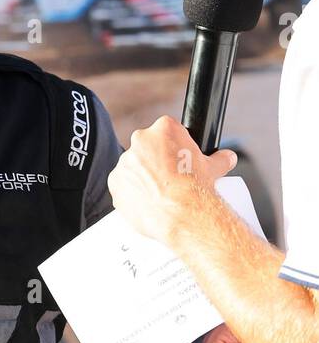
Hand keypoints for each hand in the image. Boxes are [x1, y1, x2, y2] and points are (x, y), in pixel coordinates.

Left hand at [107, 115, 236, 246]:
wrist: (180, 213)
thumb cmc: (195, 190)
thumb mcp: (214, 169)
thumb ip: (219, 159)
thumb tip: (227, 157)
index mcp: (164, 129)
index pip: (166, 131)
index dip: (173, 147)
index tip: (178, 160)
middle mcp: (141, 140)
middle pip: (147, 147)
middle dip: (156, 161)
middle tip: (169, 178)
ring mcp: (126, 161)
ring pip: (134, 167)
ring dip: (143, 177)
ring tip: (159, 193)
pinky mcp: (115, 181)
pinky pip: (122, 185)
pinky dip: (132, 192)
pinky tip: (147, 201)